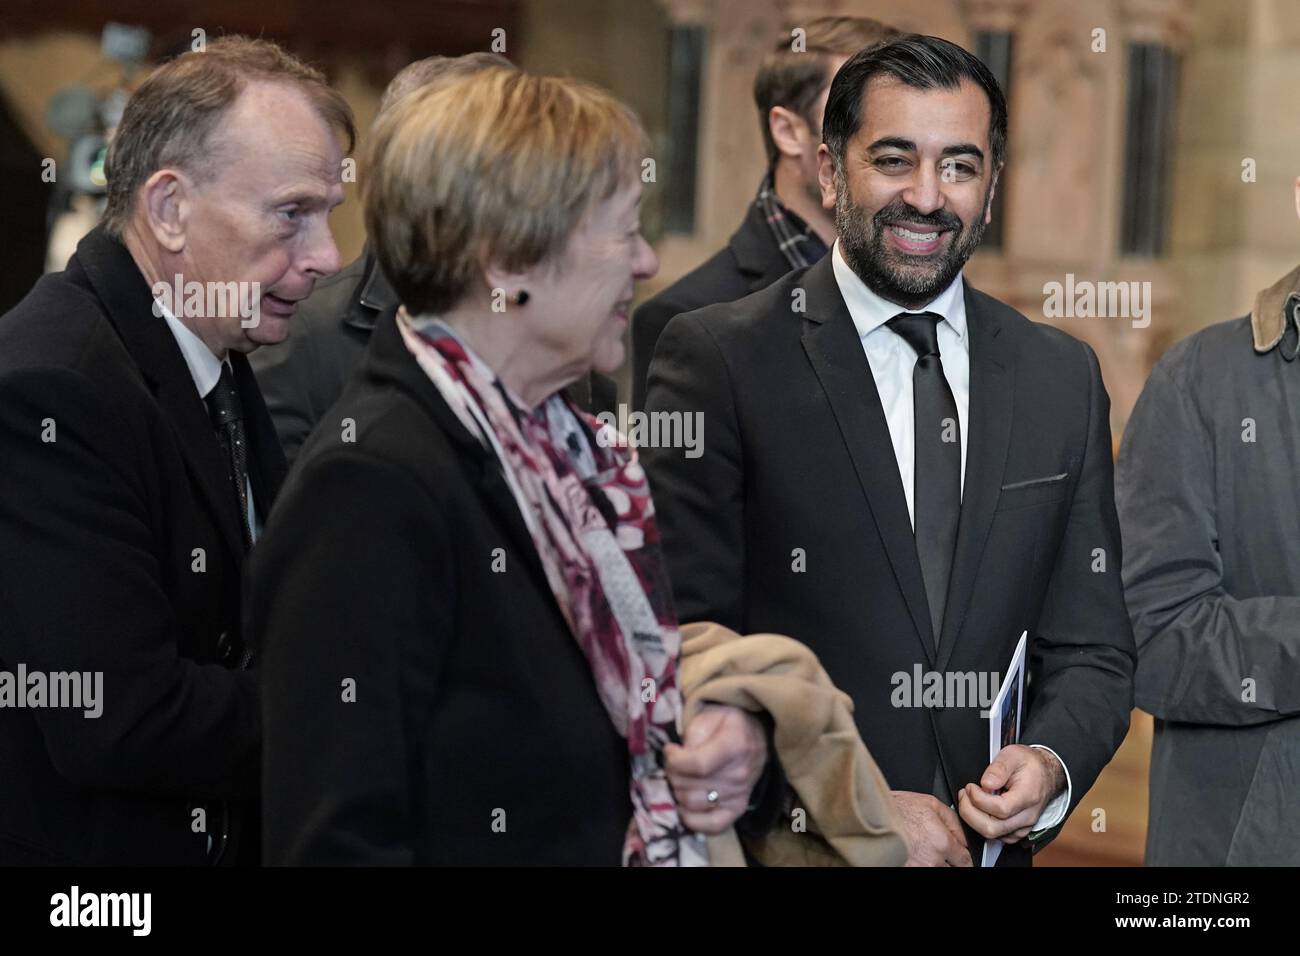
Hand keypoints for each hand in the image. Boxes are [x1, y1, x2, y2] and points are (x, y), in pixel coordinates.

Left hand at [665, 704, 766, 834]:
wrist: (753, 735)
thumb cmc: (726, 723)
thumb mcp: (710, 716)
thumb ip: (694, 734)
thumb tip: (679, 756)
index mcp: (735, 745)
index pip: (698, 764)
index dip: (675, 760)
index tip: (670, 750)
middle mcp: (740, 773)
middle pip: (690, 786)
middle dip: (673, 773)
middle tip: (674, 763)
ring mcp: (740, 794)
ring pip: (693, 804)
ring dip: (678, 792)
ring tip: (680, 778)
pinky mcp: (737, 809)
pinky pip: (712, 826)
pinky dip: (692, 820)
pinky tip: (684, 805)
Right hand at [891, 790, 970, 865]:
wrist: (870, 816)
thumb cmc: (896, 808)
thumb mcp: (930, 803)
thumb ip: (953, 820)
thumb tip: (963, 833)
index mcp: (942, 843)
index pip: (965, 861)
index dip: (961, 854)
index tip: (956, 851)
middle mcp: (932, 861)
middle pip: (952, 868)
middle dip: (947, 859)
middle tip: (935, 846)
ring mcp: (919, 868)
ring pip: (936, 868)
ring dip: (932, 862)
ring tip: (920, 847)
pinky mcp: (907, 869)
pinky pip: (920, 868)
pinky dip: (919, 863)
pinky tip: (911, 851)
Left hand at [957, 744, 1064, 843]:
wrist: (1045, 774)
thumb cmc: (1029, 765)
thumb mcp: (1013, 755)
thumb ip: (999, 768)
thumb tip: (986, 783)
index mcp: (1028, 797)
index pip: (1000, 809)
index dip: (979, 799)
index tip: (970, 787)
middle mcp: (1027, 817)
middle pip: (992, 829)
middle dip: (969, 812)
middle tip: (965, 794)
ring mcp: (1022, 827)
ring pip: (991, 835)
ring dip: (973, 819)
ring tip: (970, 799)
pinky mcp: (1016, 832)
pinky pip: (995, 836)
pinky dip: (981, 824)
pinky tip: (979, 809)